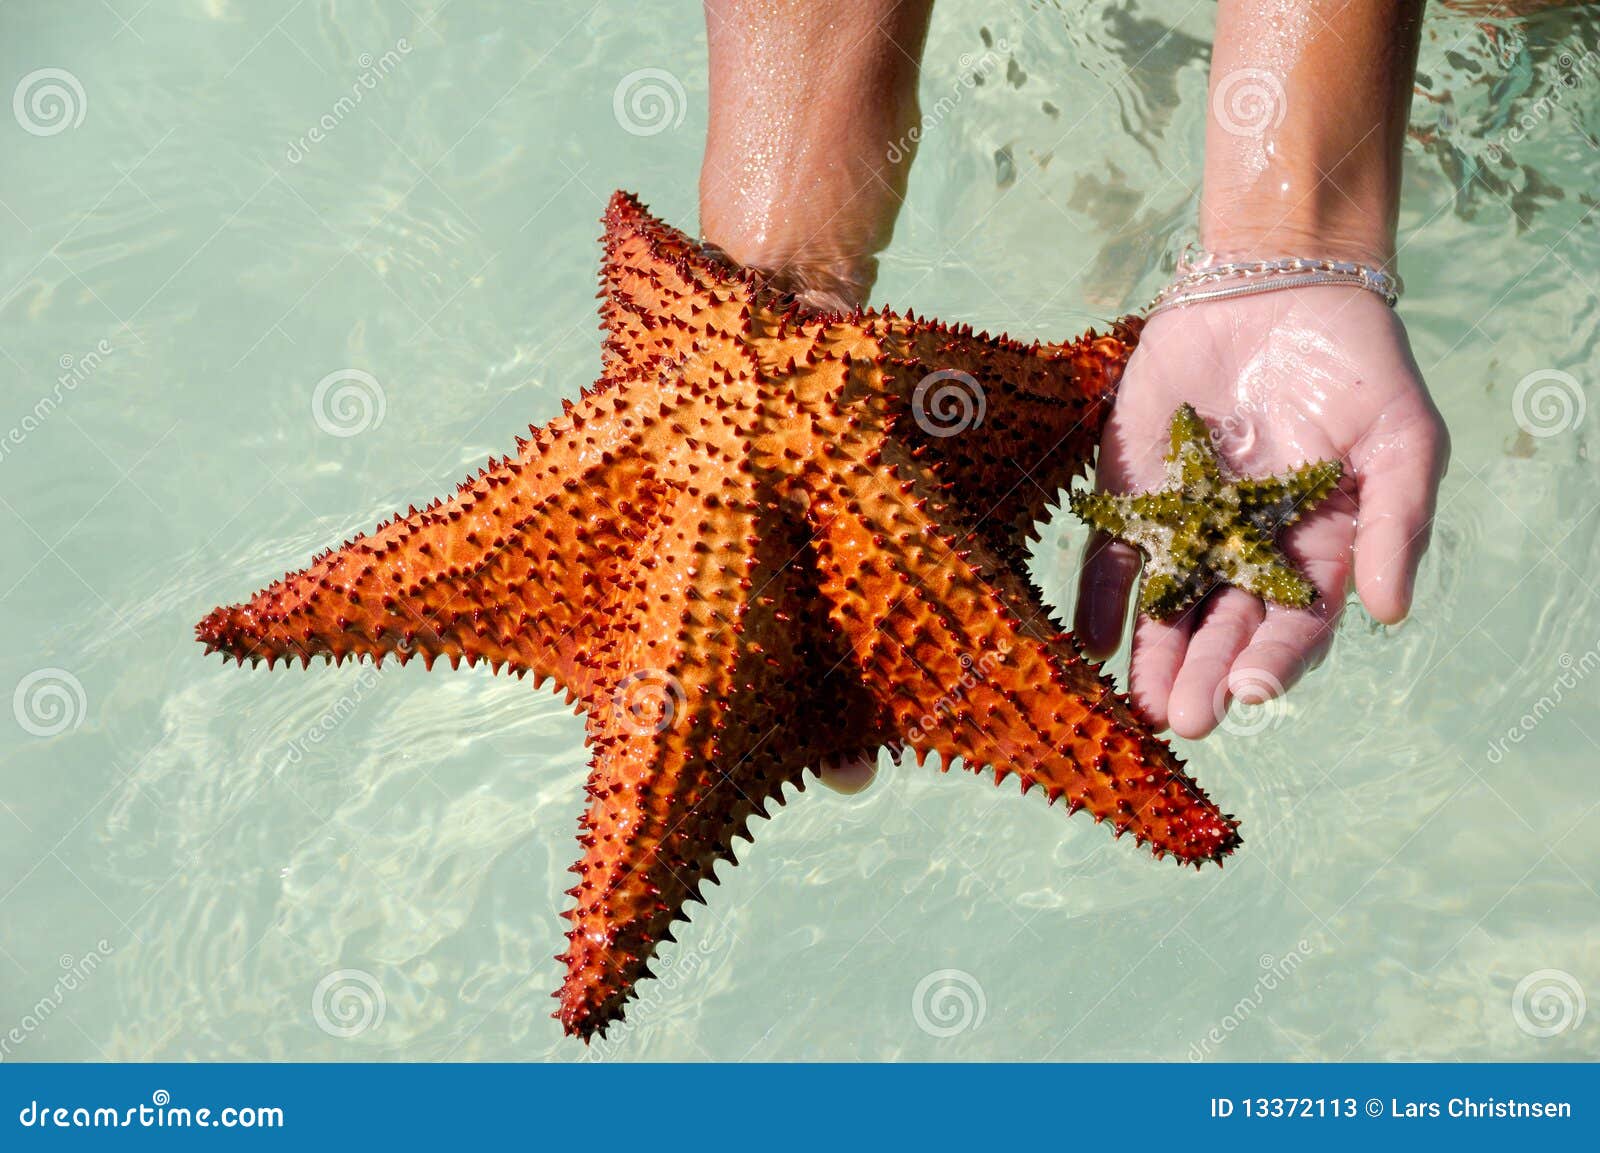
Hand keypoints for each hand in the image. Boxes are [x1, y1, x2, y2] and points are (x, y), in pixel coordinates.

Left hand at [1073, 287, 1448, 737]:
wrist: (1278, 287)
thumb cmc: (1356, 366)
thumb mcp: (1401, 440)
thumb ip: (1396, 524)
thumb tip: (1390, 612)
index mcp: (1316, 548)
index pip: (1294, 622)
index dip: (1274, 659)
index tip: (1252, 691)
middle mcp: (1247, 551)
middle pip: (1225, 626)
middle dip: (1205, 674)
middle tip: (1187, 718)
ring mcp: (1187, 526)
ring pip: (1168, 604)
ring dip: (1154, 655)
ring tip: (1142, 707)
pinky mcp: (1134, 493)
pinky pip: (1112, 555)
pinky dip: (1100, 597)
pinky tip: (1090, 640)